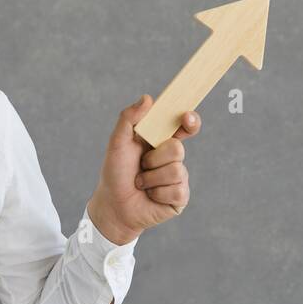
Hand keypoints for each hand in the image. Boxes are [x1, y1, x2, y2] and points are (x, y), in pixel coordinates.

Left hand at [87, 94, 200, 243]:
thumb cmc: (115, 172)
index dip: (190, 120)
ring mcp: (179, 178)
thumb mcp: (117, 142)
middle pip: (177, 149)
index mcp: (162, 141)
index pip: (184, 126)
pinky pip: (177, 190)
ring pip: (176, 170)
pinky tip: (150, 196)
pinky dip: (157, 193)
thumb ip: (128, 118)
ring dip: (151, 179)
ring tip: (141, 183)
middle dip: (154, 158)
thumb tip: (148, 98)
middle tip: (141, 165)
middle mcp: (173, 157)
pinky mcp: (180, 198)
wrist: (113, 205)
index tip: (186, 116)